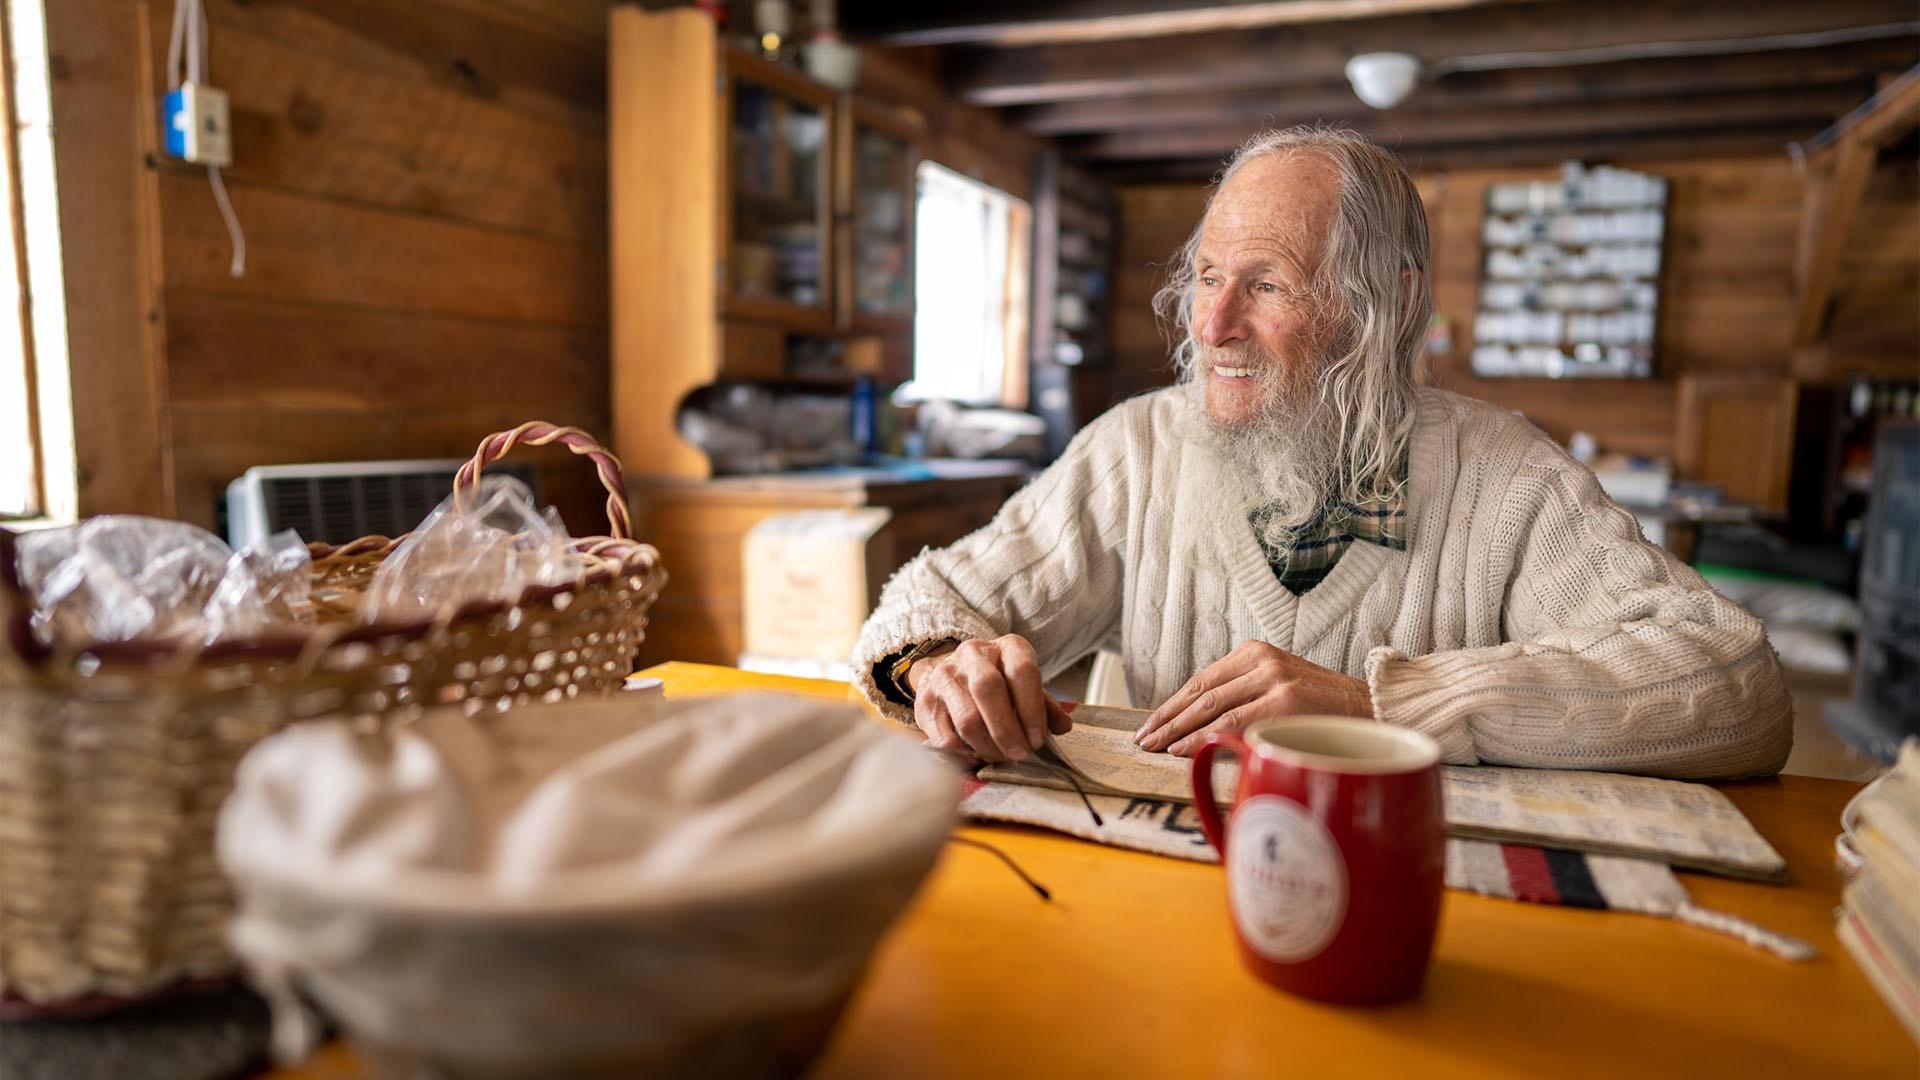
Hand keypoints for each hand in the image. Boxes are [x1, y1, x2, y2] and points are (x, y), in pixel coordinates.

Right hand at [910, 634, 1071, 761]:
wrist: (952, 672)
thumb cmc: (1000, 682)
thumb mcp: (1025, 687)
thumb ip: (1045, 706)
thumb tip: (1064, 727)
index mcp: (1006, 646)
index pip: (1022, 670)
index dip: (1032, 708)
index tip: (1038, 739)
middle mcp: (973, 654)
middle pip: (987, 690)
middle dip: (1007, 730)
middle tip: (1020, 755)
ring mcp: (945, 675)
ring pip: (966, 717)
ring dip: (988, 746)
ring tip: (1001, 758)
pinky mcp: (926, 700)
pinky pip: (945, 736)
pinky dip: (964, 754)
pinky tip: (978, 757)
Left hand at [1133, 640, 1372, 756]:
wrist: (1372, 708)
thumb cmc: (1321, 706)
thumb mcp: (1279, 685)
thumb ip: (1243, 694)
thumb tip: (1195, 724)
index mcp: (1255, 652)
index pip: (1201, 680)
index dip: (1170, 705)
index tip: (1149, 724)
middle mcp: (1261, 661)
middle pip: (1200, 693)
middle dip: (1166, 719)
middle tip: (1142, 740)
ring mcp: (1273, 681)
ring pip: (1211, 708)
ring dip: (1177, 731)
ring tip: (1155, 748)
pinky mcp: (1284, 704)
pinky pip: (1233, 723)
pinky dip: (1203, 737)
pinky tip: (1183, 749)